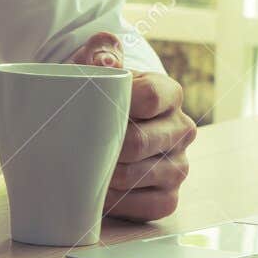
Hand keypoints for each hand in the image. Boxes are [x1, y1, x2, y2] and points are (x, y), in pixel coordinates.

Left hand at [65, 31, 195, 222]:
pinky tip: (98, 192)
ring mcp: (179, 165)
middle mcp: (182, 129)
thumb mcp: (95, 63)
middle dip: (103, 146)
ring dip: (104, 175)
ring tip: (82, 166)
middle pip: (140, 142)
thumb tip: (106, 62)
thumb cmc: (97, 92)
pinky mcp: (170, 197)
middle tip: (75, 144)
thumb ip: (100, 50)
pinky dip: (118, 202)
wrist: (103, 125)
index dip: (117, 104)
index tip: (88, 107)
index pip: (151, 97)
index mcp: (169, 92)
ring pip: (138, 176)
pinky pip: (146, 206)